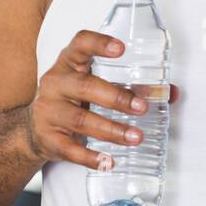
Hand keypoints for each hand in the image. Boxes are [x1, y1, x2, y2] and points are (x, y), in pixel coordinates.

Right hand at [28, 30, 178, 168]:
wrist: (35, 128)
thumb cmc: (73, 99)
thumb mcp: (93, 84)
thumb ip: (132, 86)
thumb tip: (170, 93)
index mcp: (69, 63)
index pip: (80, 44)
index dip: (99, 44)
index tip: (121, 48)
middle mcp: (56, 83)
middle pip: (85, 86)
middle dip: (117, 98)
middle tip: (142, 108)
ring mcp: (49, 111)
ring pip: (80, 120)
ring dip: (112, 130)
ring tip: (136, 137)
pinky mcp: (47, 137)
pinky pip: (69, 149)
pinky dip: (91, 157)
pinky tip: (108, 161)